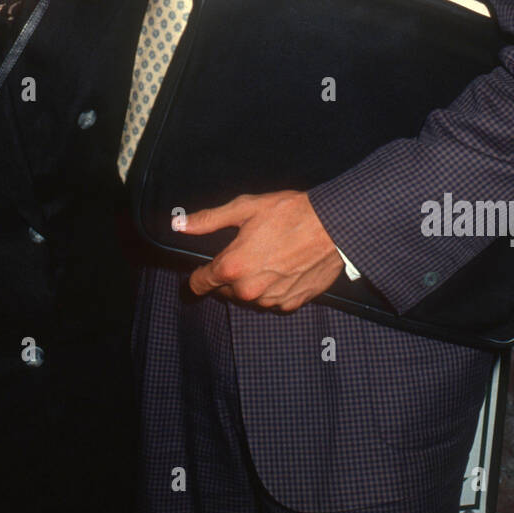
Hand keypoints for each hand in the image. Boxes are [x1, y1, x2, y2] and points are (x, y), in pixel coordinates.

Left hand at [181, 190, 343, 313]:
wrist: (333, 226)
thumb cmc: (289, 213)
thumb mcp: (244, 208)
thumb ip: (208, 220)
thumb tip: (179, 224)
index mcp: (232, 267)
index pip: (200, 283)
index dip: (198, 275)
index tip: (202, 269)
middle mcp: (249, 290)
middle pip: (224, 290)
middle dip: (228, 275)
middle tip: (244, 252)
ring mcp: (271, 300)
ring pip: (249, 296)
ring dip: (251, 282)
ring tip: (267, 257)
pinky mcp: (291, 304)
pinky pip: (272, 300)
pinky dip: (273, 288)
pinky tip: (283, 267)